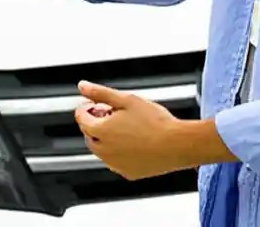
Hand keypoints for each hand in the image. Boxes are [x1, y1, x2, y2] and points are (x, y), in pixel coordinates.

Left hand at [73, 81, 189, 179]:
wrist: (178, 145)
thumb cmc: (155, 120)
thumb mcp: (126, 99)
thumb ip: (101, 93)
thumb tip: (82, 85)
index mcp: (101, 131)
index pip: (81, 118)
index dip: (87, 107)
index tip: (98, 103)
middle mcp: (104, 151)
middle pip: (90, 134)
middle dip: (96, 123)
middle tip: (114, 113)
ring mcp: (115, 164)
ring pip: (101, 150)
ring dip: (106, 138)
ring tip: (127, 127)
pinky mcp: (128, 173)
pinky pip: (116, 161)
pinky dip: (119, 152)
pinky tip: (135, 142)